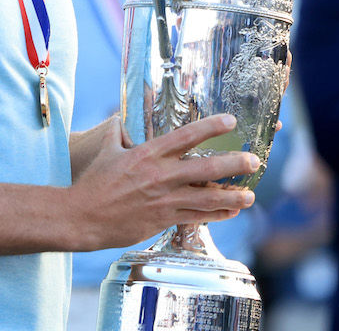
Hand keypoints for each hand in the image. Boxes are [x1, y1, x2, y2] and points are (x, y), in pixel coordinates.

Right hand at [67, 113, 259, 251]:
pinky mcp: (163, 220)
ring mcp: (164, 200)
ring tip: (251, 194)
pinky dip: (216, 214)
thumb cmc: (94, 182)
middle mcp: (160, 175)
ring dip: (232, 196)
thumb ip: (116, 132)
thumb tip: (118, 118)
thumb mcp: (106, 150)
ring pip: (206, 197)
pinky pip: (196, 217)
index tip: (231, 121)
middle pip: (205, 167)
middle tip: (254, 160)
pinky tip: (230, 212)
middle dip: (233, 164)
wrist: (83, 216)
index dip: (210, 127)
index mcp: (147, 153)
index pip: (185, 136)